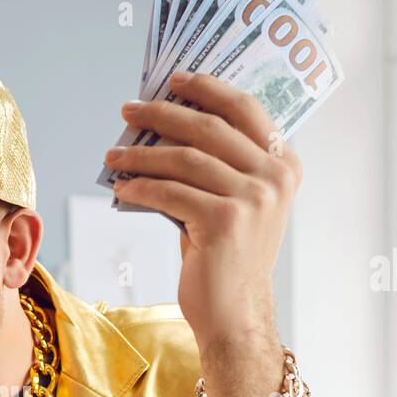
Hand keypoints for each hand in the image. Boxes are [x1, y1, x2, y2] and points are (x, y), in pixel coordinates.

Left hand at [104, 71, 296, 396]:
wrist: (236, 316)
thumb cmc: (228, 261)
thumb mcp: (234, 205)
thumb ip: (217, 167)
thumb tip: (164, 130)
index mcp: (284, 165)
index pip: (244, 109)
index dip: (207, 89)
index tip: (173, 81)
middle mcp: (275, 177)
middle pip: (208, 128)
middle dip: (163, 115)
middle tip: (128, 110)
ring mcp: (253, 198)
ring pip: (184, 159)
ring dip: (140, 155)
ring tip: (112, 156)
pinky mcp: (225, 220)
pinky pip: (169, 193)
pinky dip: (140, 189)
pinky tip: (121, 190)